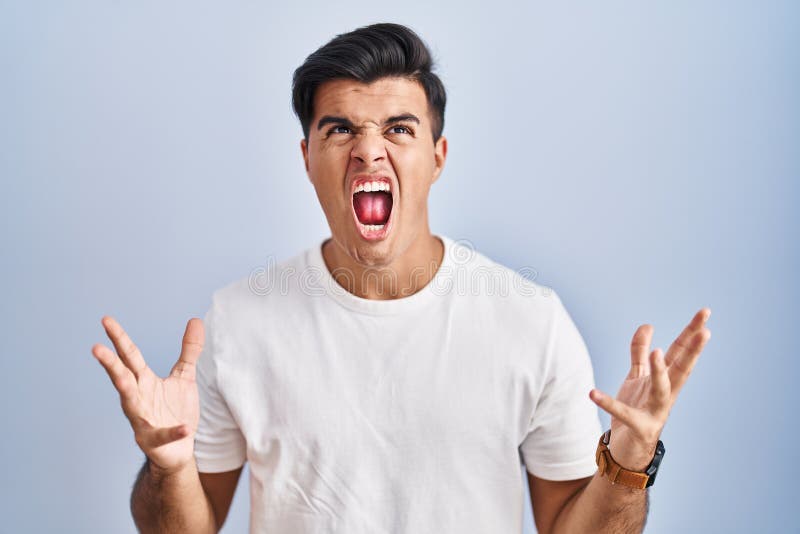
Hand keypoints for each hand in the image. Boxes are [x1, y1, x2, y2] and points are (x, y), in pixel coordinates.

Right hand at [92, 316, 203, 473]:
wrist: (178, 449)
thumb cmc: (175, 410)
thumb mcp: (184, 376)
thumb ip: (189, 350)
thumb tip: (195, 319)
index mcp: (144, 381)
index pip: (130, 355)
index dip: (119, 338)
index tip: (105, 320)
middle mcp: (138, 398)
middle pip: (122, 376)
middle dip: (110, 363)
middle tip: (96, 348)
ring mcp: (142, 420)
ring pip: (130, 403)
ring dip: (124, 390)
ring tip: (121, 378)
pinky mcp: (154, 441)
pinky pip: (163, 435)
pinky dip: (173, 432)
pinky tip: (184, 428)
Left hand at [589, 308, 711, 470]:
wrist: (628, 448)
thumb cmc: (638, 408)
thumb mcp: (638, 377)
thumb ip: (639, 352)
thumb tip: (647, 326)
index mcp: (666, 380)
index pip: (681, 352)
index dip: (692, 333)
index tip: (705, 313)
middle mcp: (665, 394)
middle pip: (681, 368)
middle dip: (693, 350)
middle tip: (705, 331)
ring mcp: (654, 411)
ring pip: (661, 389)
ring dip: (660, 371)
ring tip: (657, 352)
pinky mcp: (636, 426)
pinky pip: (621, 413)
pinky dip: (608, 403)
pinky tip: (593, 393)